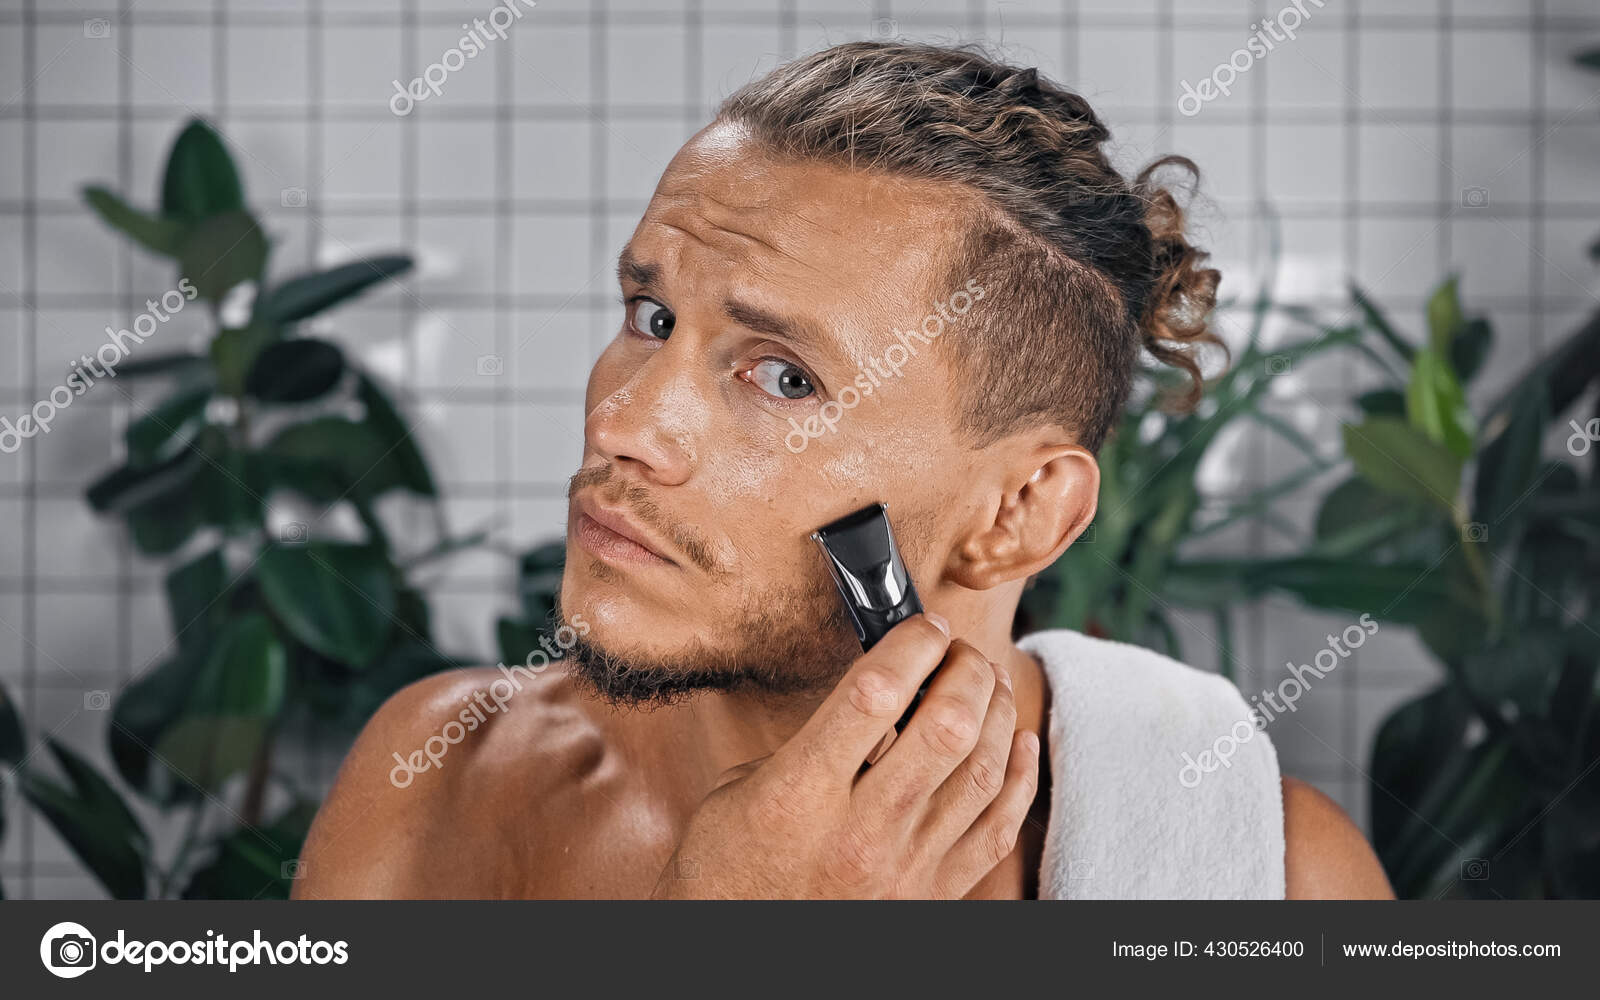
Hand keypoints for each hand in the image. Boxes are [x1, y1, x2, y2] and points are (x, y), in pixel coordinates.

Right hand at [651, 614, 1040, 898]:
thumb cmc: (727, 871)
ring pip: (982, 772)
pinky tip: (1018, 741)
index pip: (874, 694)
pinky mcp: (933, 895)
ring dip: (997, 713)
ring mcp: (906, 867)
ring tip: (990, 680)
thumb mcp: (738, 789)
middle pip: (946, 727)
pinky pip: (998, 829)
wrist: (738, 953)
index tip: (923, 626)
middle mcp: (862, 831)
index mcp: (800, 794)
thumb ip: (807, 741)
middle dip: (966, 670)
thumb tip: (871, 696)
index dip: (911, 644)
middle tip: (960, 650)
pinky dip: (1018, 779)